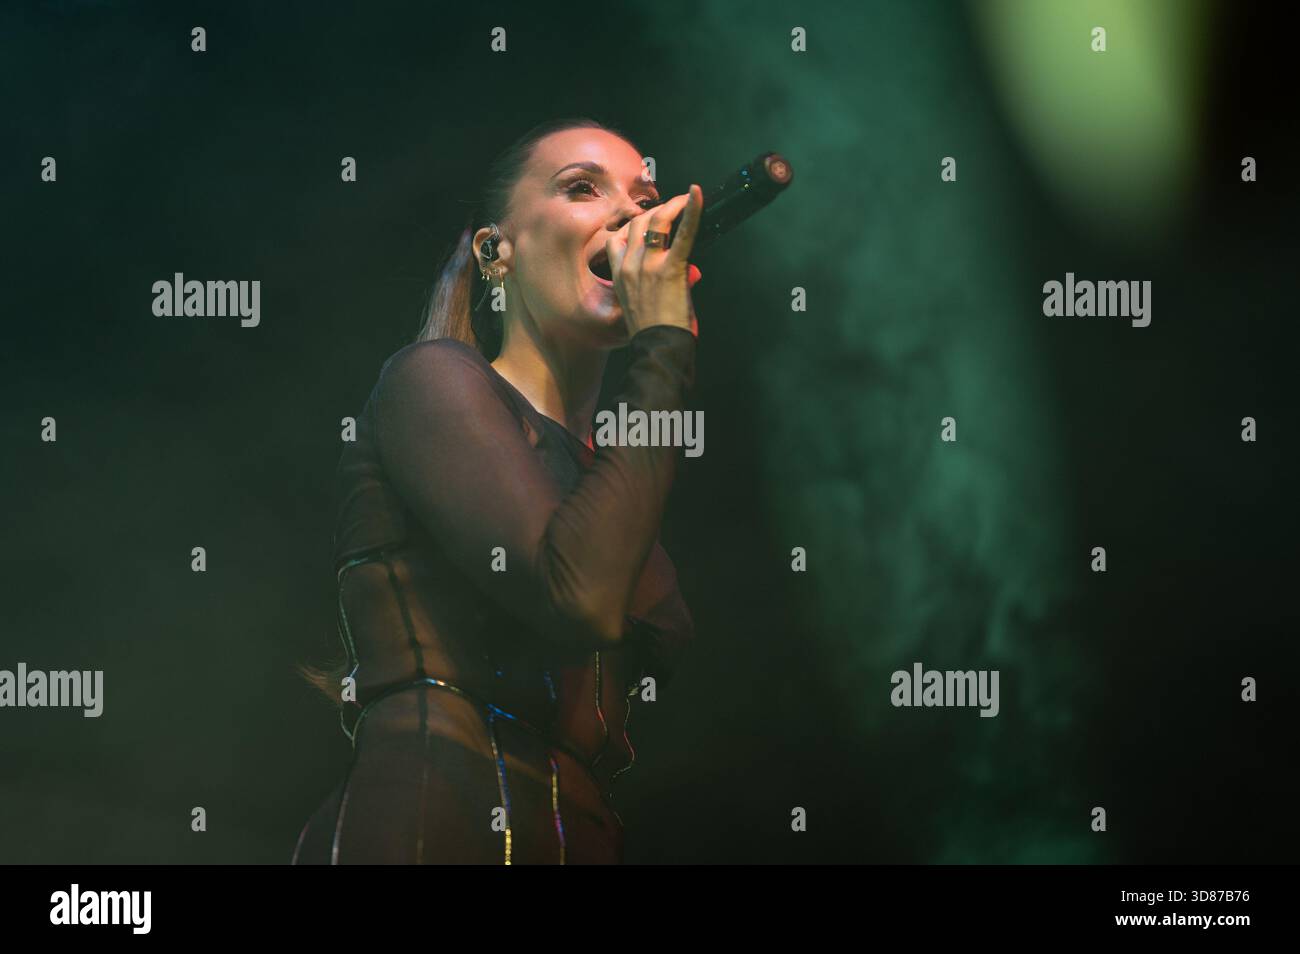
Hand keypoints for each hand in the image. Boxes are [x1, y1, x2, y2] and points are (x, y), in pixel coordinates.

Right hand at [606, 184, 703, 337]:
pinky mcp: (671, 268)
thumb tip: (690, 271)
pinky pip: (683, 233)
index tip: (649, 222)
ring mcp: (649, 265)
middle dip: (657, 211)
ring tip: (686, 199)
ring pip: (656, 221)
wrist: (658, 347)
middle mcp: (630, 265)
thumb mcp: (638, 304)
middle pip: (638, 223)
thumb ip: (654, 284)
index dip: (634, 225)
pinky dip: (692, 211)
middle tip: (674, 207)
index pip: (618, 238)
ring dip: (672, 206)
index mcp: (619, 274)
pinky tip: (698, 195)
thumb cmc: (651, 332)